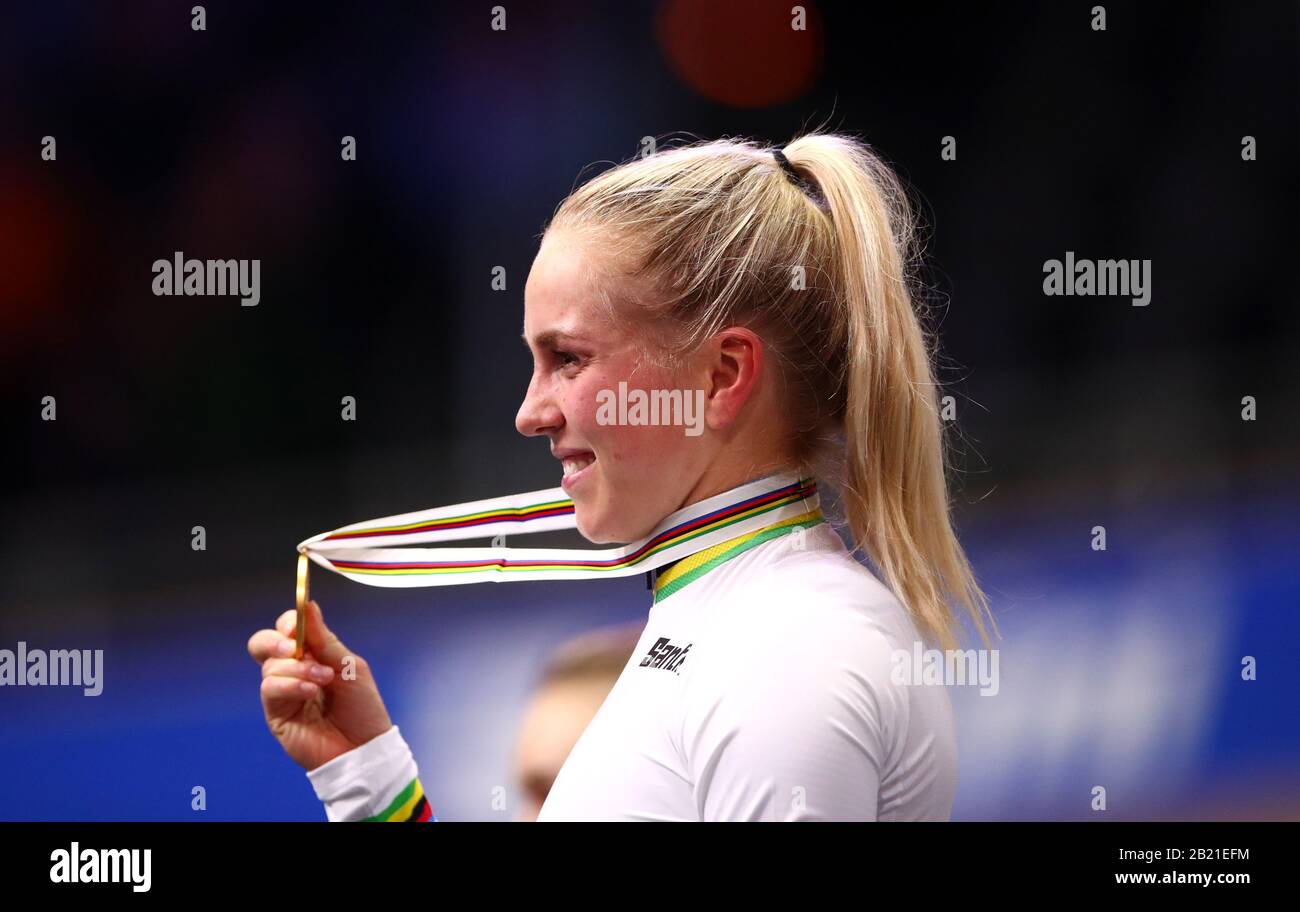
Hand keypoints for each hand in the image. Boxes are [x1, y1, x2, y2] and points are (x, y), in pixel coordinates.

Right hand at [247, 598, 393, 770]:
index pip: (287, 629)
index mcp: (312, 655)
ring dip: (297, 668)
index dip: (288, 622)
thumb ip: (325, 639)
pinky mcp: (276, 714)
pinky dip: (290, 684)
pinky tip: (310, 691)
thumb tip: (308, 605)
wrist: (365, 747)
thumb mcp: (349, 666)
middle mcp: (292, 671)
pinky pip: (270, 689)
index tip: (297, 624)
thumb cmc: (362, 707)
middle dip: (274, 640)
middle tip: (292, 645)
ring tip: (322, 679)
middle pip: (262, 644)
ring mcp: (283, 693)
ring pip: (269, 667)